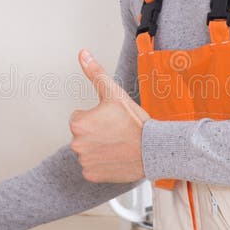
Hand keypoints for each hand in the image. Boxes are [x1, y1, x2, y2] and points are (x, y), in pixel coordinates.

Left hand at [69, 49, 148, 181]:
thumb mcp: (114, 93)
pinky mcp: (92, 175)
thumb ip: (95, 73)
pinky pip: (92, 167)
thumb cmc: (135, 122)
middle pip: (83, 135)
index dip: (97, 118)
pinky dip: (102, 164)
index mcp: (78, 123)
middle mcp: (77, 144)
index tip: (111, 120)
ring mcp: (85, 161)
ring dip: (99, 148)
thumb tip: (82, 54)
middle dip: (96, 133)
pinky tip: (116, 157)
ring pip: (88, 151)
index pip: (80, 118)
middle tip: (116, 132)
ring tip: (118, 145)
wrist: (153, 149)